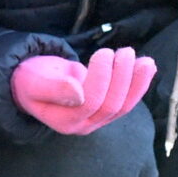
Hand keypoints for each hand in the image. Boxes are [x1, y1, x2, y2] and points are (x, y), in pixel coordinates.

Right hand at [10, 48, 156, 135]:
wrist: (31, 83)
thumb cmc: (30, 81)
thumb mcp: (34, 82)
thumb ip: (55, 88)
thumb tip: (78, 92)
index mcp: (65, 121)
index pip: (91, 103)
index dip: (102, 79)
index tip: (103, 53)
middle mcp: (84, 125)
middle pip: (111, 106)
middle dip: (123, 78)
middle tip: (124, 51)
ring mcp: (97, 119)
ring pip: (124, 106)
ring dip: (137, 83)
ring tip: (145, 60)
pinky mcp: (106, 110)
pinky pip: (127, 101)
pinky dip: (139, 84)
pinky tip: (147, 67)